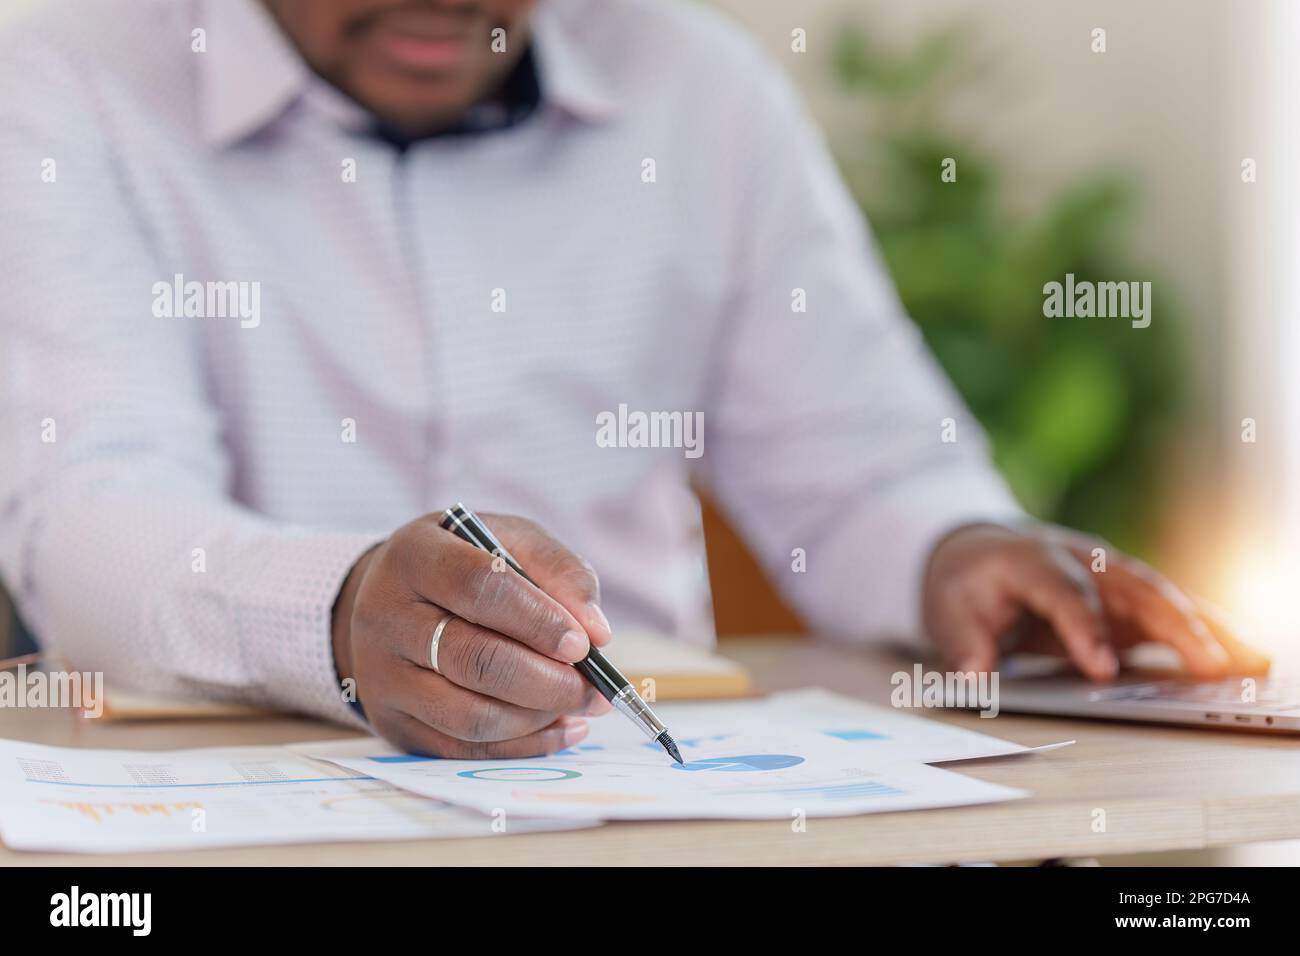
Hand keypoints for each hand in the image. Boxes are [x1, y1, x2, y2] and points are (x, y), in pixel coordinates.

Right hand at [332, 513, 612, 756]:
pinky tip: (559, 728)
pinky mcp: (393, 723)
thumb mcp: (510, 541)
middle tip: (594, 689)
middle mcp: (385, 616)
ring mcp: (382, 676)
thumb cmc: (466, 563)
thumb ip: (558, 572)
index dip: (538, 619)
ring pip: (468, 716)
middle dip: (547, 681)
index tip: (584, 644)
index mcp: (414, 556)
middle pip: (473, 660)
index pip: (479, 587)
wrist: (391, 598)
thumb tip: (596, 632)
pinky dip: (523, 747)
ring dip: (537, 718)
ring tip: (578, 705)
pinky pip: (463, 750)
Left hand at [922, 523, 1270, 679]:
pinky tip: (1243, 658)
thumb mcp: (945, 608)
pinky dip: (1208, 632)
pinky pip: (1172, 612)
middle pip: (1130, 587)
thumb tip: (975, 673)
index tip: (1100, 669)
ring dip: (1208, 628)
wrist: (977, 549)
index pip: (1062, 590)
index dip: (1083, 627)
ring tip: (1252, 663)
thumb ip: (960, 642)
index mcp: (1029, 558)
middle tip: (1210, 668)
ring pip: (1163, 597)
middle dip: (1171, 625)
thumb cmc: (966, 583)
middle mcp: (1079, 558)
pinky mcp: (1126, 595)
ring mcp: (1109, 573)